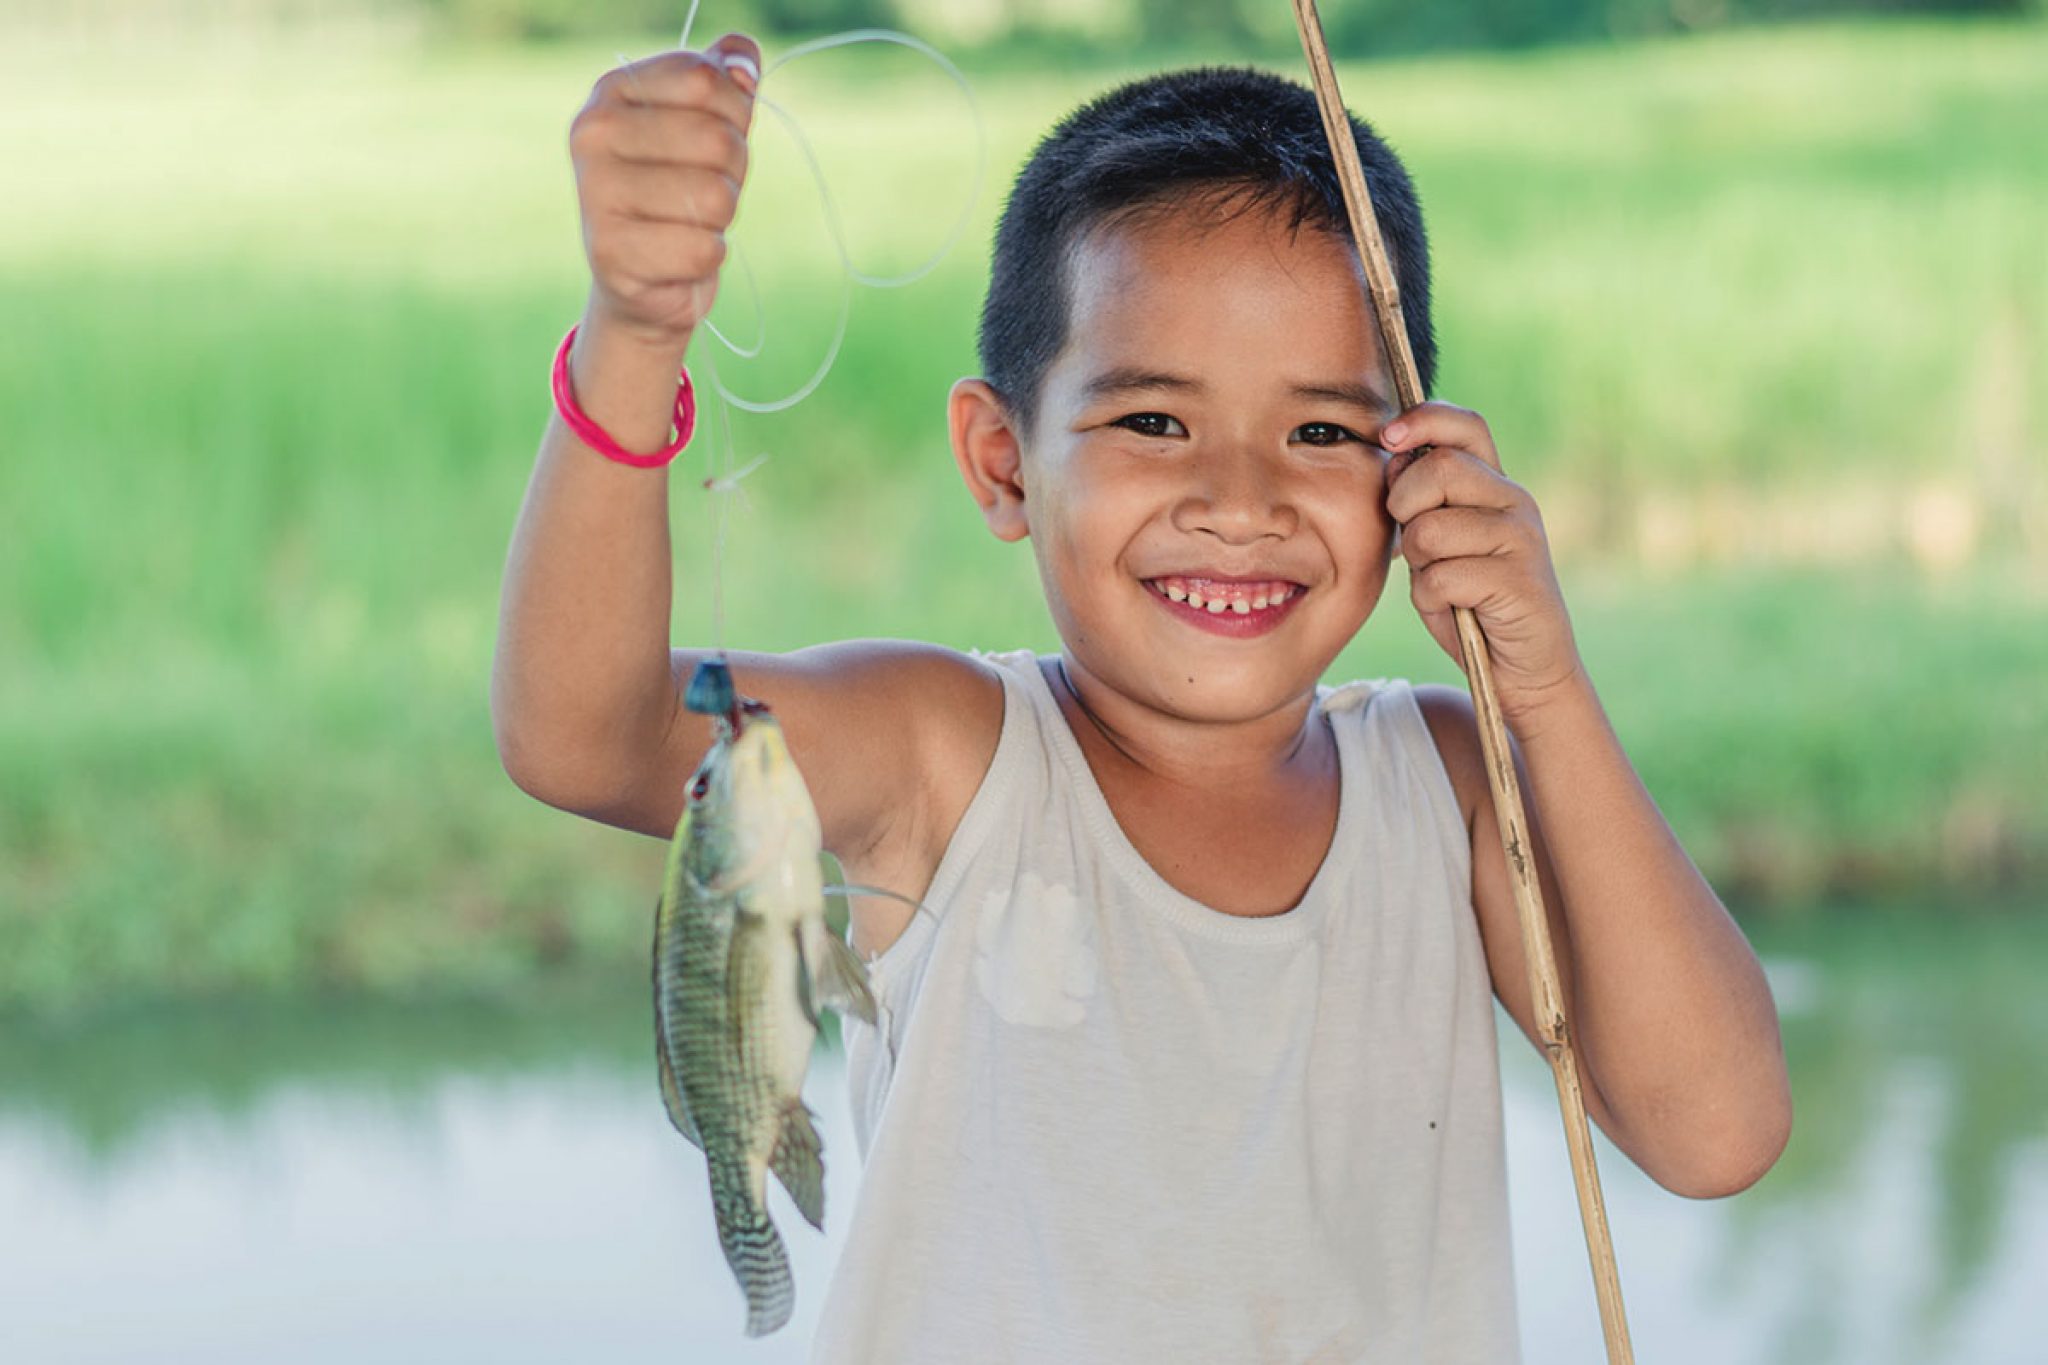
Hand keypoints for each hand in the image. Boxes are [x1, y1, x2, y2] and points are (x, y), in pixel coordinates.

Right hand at [569, 33, 760, 355]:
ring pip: (714, 198)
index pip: (705, 79)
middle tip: (705, 192)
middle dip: (733, 173)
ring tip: (690, 222)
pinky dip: (707, 257)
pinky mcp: (609, 254)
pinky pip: (702, 249)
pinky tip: (679, 257)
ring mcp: (594, 194)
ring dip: (721, 219)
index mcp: (612, 90)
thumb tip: (743, 62)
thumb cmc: (680, 188)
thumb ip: (727, 80)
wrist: (645, 276)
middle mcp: (593, 135)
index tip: (717, 139)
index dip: (736, 114)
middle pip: (717, 140)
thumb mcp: (707, 122)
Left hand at [1382, 403, 1587, 729]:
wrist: (1521, 669)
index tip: (1389, 436)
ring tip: (1442, 583)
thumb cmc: (1470, 605)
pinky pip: (1443, 576)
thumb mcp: (1438, 547)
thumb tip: (1393, 455)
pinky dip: (1431, 599)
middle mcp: (1514, 502)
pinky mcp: (1518, 580)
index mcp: (1494, 487)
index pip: (1466, 426)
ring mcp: (1520, 539)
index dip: (1424, 419)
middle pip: (1441, 468)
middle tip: (1415, 545)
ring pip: (1433, 528)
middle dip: (1405, 504)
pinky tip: (1454, 608)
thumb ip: (1421, 505)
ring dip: (1419, 563)